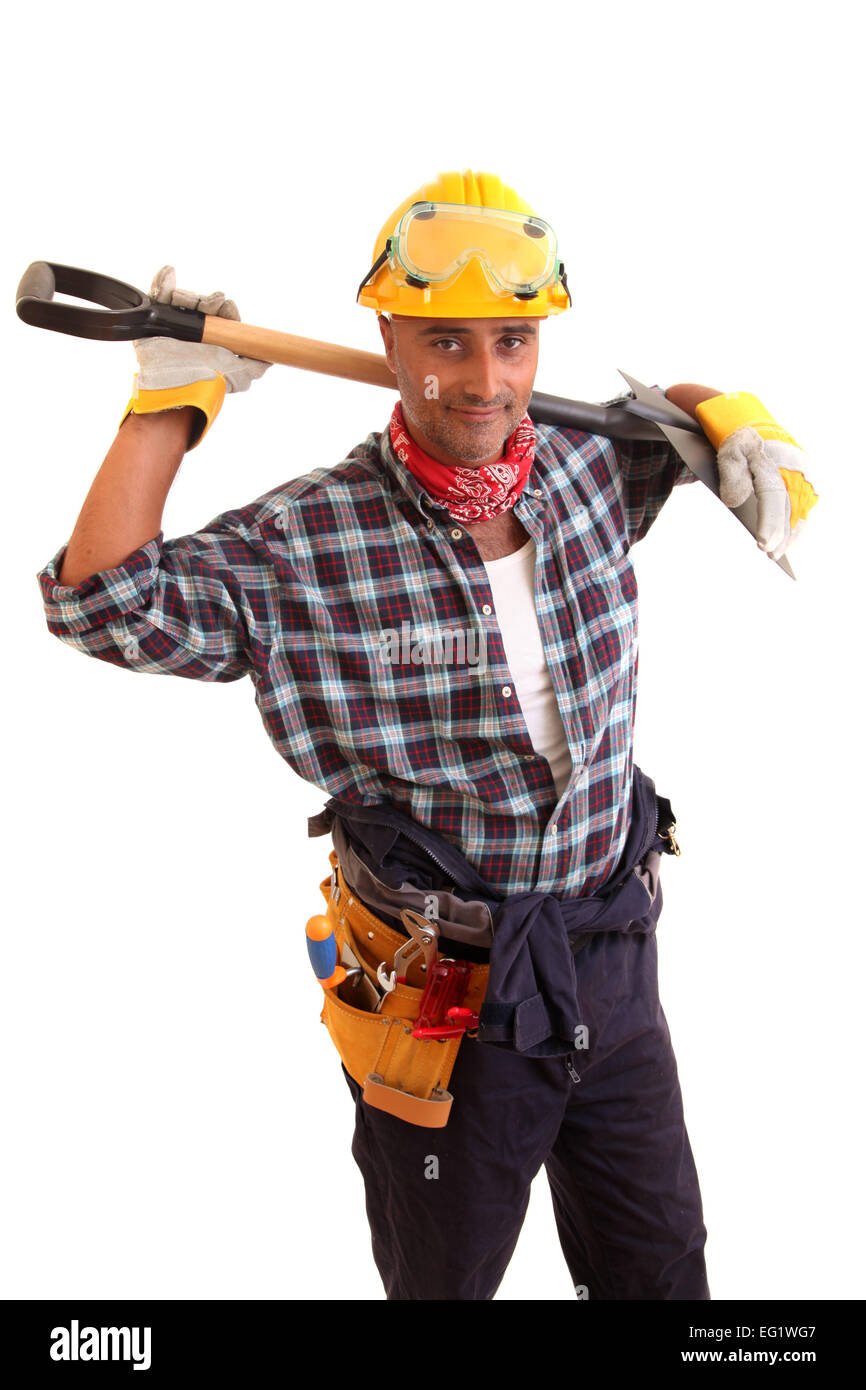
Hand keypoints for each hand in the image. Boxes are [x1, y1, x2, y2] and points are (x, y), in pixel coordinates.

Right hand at [133, 265, 270, 393]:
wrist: (168, 389)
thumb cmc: (198, 385)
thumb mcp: (231, 378)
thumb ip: (250, 369)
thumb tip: (269, 360)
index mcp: (211, 341)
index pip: (222, 317)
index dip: (225, 310)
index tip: (226, 306)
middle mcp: (193, 331)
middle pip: (202, 305)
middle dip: (206, 302)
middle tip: (210, 304)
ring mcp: (173, 324)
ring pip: (183, 299)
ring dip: (185, 295)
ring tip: (180, 298)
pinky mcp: (152, 319)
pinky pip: (158, 294)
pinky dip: (163, 282)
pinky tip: (169, 273)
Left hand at [716, 426, 816, 559]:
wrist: (759, 430)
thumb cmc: (741, 445)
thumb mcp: (729, 454)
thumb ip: (730, 477)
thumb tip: (734, 501)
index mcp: (772, 462)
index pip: (773, 497)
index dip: (769, 523)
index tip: (762, 543)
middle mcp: (794, 470)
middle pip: (789, 509)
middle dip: (780, 535)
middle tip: (770, 554)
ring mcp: (805, 477)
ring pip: (800, 512)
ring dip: (790, 534)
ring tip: (776, 554)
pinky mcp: (809, 483)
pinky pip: (804, 509)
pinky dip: (796, 526)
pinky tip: (785, 541)